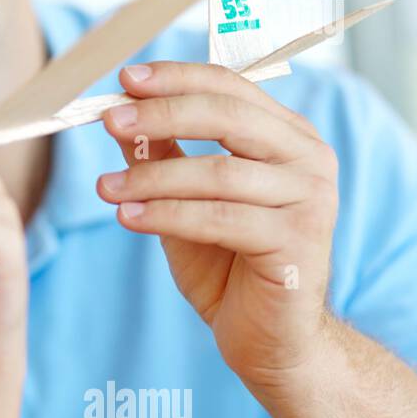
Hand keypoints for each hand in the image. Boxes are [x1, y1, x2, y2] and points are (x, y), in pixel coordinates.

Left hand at [98, 61, 337, 389]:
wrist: (271, 339)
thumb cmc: (229, 265)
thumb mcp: (186, 199)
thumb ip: (163, 155)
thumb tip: (120, 115)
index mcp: (287, 136)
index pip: (230, 87)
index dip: (176, 78)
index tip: (125, 79)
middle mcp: (309, 159)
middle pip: (227, 117)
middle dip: (161, 115)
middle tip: (109, 121)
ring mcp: (311, 199)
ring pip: (217, 172)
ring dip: (152, 177)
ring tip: (105, 188)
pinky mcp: (298, 242)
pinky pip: (219, 218)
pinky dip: (167, 215)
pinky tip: (128, 218)